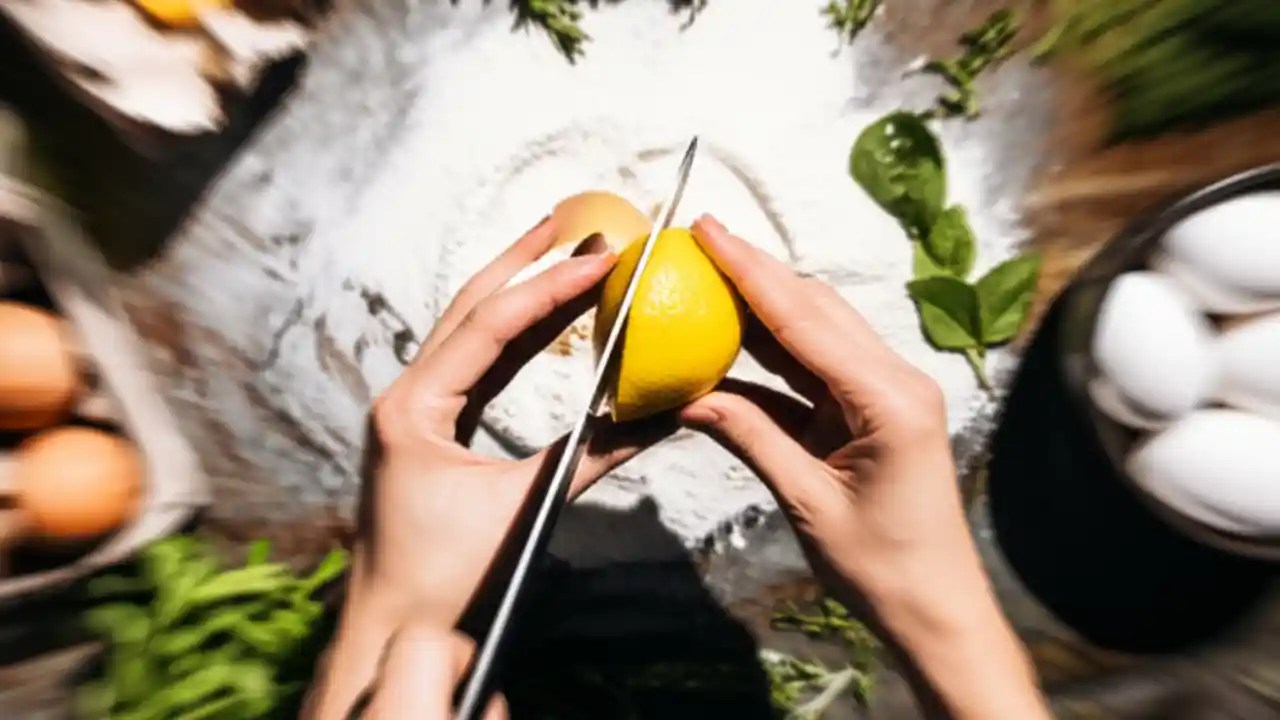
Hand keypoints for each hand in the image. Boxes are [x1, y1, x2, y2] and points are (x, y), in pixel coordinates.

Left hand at [304, 218, 673, 718]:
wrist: (393, 631)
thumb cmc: (446, 580)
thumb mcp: (525, 510)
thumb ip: (592, 457)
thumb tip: (658, 417)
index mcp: (414, 407)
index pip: (492, 326)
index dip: (552, 287)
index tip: (604, 256)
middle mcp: (406, 397)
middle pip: (469, 309)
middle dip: (521, 263)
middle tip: (570, 221)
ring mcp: (414, 413)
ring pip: (470, 335)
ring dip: (517, 294)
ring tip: (561, 254)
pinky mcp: (429, 432)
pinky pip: (475, 370)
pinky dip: (513, 341)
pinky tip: (545, 323)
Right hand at [682, 215, 1048, 719]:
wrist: (936, 608)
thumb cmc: (882, 567)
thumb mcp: (807, 502)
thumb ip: (751, 438)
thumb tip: (690, 397)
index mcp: (889, 399)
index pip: (805, 319)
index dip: (752, 272)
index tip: (709, 231)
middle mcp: (894, 382)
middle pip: (815, 310)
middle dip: (756, 273)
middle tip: (700, 241)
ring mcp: (886, 395)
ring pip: (816, 333)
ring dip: (763, 307)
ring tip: (708, 275)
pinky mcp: (872, 413)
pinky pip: (815, 373)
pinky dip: (772, 358)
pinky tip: (730, 343)